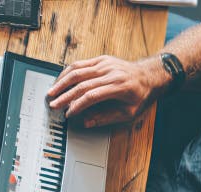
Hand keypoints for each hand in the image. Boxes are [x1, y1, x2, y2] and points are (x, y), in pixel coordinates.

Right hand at [46, 55, 170, 127]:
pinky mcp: (101, 59)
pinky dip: (67, 73)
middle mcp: (111, 72)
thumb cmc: (139, 94)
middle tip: (53, 105)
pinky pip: (79, 64)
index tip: (68, 114)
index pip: (92, 96)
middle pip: (81, 84)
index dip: (77, 106)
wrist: (148, 75)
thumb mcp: (128, 112)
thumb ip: (107, 118)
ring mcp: (105, 63)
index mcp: (119, 86)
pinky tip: (59, 81)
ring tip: (51, 93)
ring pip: (77, 71)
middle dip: (65, 96)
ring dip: (61, 83)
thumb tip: (86, 122)